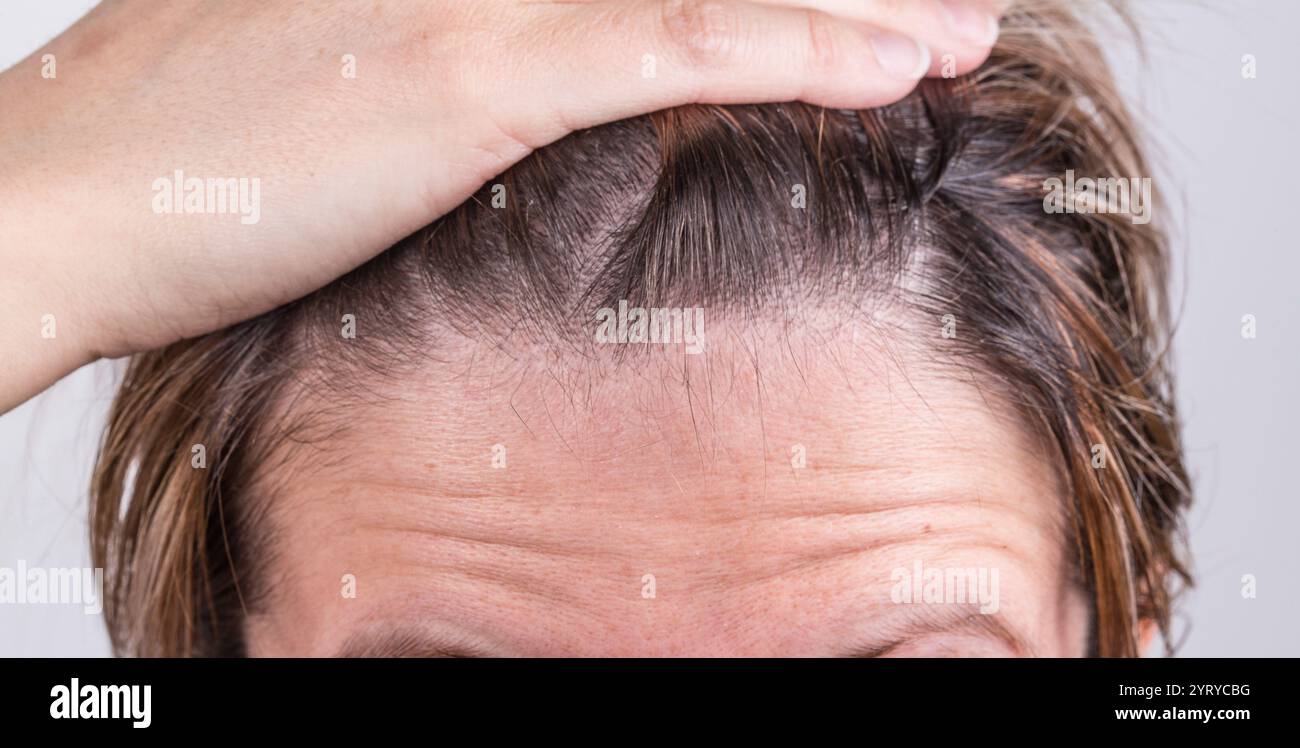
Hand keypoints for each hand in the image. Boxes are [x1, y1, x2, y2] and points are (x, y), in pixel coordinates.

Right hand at [0, 0, 1002, 411]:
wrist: (70, 195)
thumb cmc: (190, 148)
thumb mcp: (329, 63)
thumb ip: (439, 53)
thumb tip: (513, 80)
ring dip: (857, 5)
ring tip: (962, 28)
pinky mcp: (478, 69)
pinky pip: (673, 49)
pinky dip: (797, 51)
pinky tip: (896, 65)